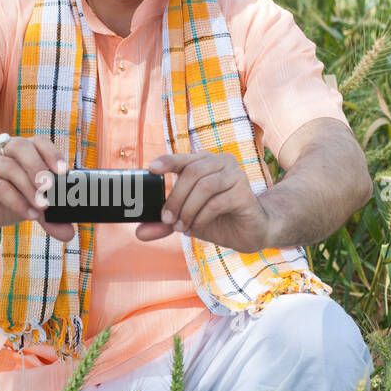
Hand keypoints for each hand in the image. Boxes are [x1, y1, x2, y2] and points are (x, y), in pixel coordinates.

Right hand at [0, 135, 75, 242]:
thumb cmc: (3, 201)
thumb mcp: (31, 207)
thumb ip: (50, 218)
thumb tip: (69, 233)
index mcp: (19, 149)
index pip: (38, 141)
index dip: (52, 153)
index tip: (64, 172)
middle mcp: (0, 149)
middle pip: (21, 147)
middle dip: (39, 168)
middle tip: (50, 189)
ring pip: (10, 168)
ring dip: (29, 189)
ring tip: (43, 208)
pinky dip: (17, 202)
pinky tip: (29, 214)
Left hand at [134, 152, 271, 250]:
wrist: (250, 232)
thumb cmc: (217, 220)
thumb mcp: (187, 220)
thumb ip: (165, 224)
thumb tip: (139, 233)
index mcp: (206, 163)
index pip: (184, 158)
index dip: (167, 161)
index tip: (151, 170)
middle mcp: (222, 163)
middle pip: (192, 172)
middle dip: (175, 198)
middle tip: (167, 219)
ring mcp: (236, 176)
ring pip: (205, 186)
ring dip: (188, 209)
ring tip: (182, 227)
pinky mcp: (244, 193)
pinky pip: (217, 202)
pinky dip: (202, 217)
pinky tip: (197, 227)